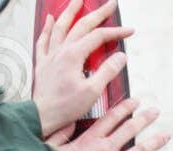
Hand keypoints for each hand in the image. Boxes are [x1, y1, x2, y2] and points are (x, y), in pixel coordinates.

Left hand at [32, 0, 133, 137]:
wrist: (43, 116)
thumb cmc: (66, 107)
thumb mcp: (92, 91)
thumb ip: (107, 71)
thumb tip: (120, 56)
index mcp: (74, 55)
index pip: (99, 37)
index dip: (116, 32)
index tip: (129, 31)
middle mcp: (61, 51)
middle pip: (82, 25)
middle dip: (98, 13)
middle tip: (110, 4)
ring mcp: (50, 55)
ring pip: (60, 26)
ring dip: (70, 11)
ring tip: (77, 0)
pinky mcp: (43, 63)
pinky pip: (43, 40)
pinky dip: (47, 28)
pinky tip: (50, 19)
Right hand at [50, 98, 169, 150]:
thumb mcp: (51, 148)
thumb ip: (60, 133)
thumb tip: (68, 120)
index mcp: (90, 139)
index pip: (112, 117)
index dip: (126, 107)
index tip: (135, 101)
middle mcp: (106, 149)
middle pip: (130, 128)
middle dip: (145, 118)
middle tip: (155, 111)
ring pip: (140, 149)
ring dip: (155, 141)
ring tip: (166, 135)